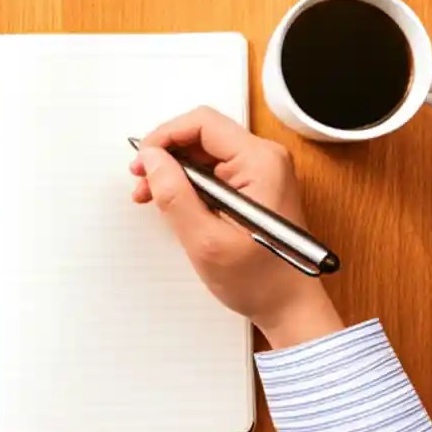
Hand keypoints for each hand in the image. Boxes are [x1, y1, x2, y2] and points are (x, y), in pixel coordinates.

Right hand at [130, 107, 343, 348]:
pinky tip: (172, 201)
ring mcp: (261, 171)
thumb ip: (175, 195)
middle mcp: (264, 159)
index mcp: (261, 163)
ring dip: (173, 171)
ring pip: (203, 152)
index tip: (143, 160)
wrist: (289, 307)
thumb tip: (151, 159)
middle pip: (201, 135)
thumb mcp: (206, 240)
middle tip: (142, 181)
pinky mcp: (254, 185)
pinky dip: (188, 183)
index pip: (202, 124)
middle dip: (166, 155)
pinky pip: (213, 170)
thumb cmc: (262, 281)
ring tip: (151, 195)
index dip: (165, 137)